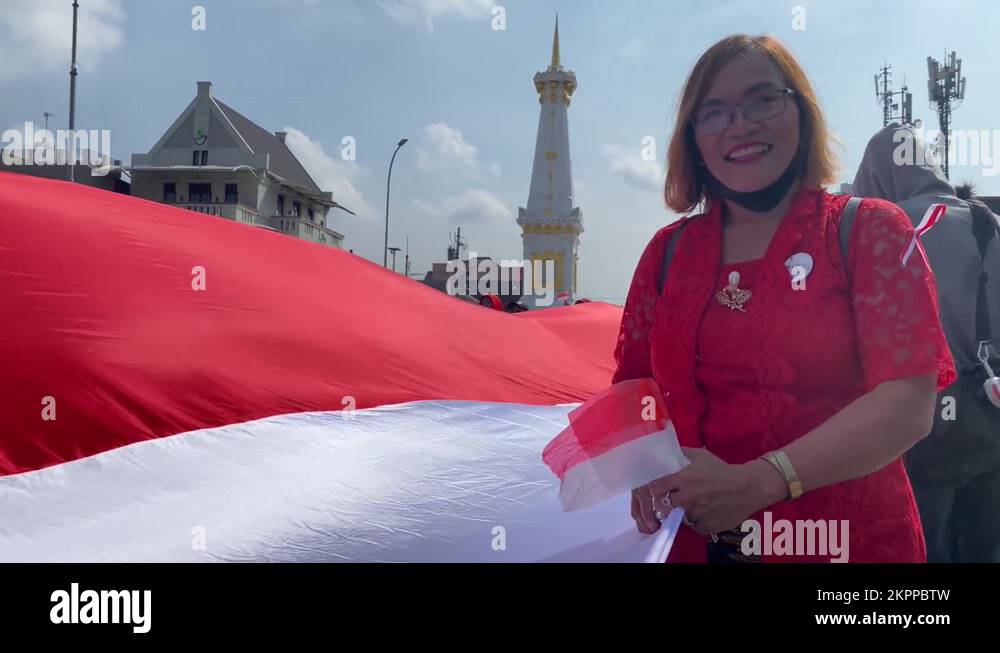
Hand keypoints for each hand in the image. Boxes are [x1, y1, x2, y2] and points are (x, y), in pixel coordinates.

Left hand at [631, 448, 787, 535]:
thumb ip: (681, 454)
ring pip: (678, 518)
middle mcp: (687, 497)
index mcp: (683, 479)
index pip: (654, 488)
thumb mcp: (700, 456)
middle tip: (668, 503)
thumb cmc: (722, 470)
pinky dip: (694, 522)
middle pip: (663, 506)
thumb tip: (664, 450)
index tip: (652, 493)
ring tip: (690, 505)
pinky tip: (702, 512)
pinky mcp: (705, 527)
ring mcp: (696, 514)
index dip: (651, 492)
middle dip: (662, 506)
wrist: (748, 487)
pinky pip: (693, 527)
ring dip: (680, 513)